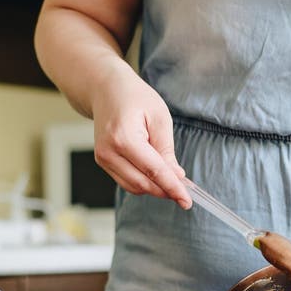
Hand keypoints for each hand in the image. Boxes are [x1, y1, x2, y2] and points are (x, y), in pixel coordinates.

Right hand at [91, 65, 191, 208]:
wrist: (105, 89)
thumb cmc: (134, 97)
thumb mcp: (159, 116)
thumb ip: (166, 149)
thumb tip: (175, 176)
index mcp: (124, 137)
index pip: (153, 171)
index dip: (172, 188)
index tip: (187, 202)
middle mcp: (109, 152)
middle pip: (143, 184)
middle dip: (165, 191)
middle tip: (184, 193)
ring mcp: (103, 159)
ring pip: (134, 187)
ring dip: (155, 188)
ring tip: (171, 180)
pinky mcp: (103, 162)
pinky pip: (127, 181)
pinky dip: (144, 182)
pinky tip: (156, 175)